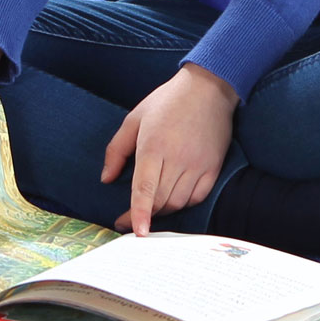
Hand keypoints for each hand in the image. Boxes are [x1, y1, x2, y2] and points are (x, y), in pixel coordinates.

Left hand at [102, 63, 238, 235]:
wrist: (208, 89)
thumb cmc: (167, 102)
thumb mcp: (134, 119)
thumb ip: (117, 150)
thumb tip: (106, 178)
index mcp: (153, 147)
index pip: (145, 190)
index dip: (138, 213)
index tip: (135, 231)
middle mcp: (177, 159)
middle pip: (160, 200)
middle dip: (144, 214)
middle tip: (129, 220)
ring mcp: (198, 165)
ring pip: (178, 202)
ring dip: (163, 210)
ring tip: (150, 207)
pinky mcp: (213, 168)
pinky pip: (197, 197)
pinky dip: (184, 203)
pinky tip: (174, 199)